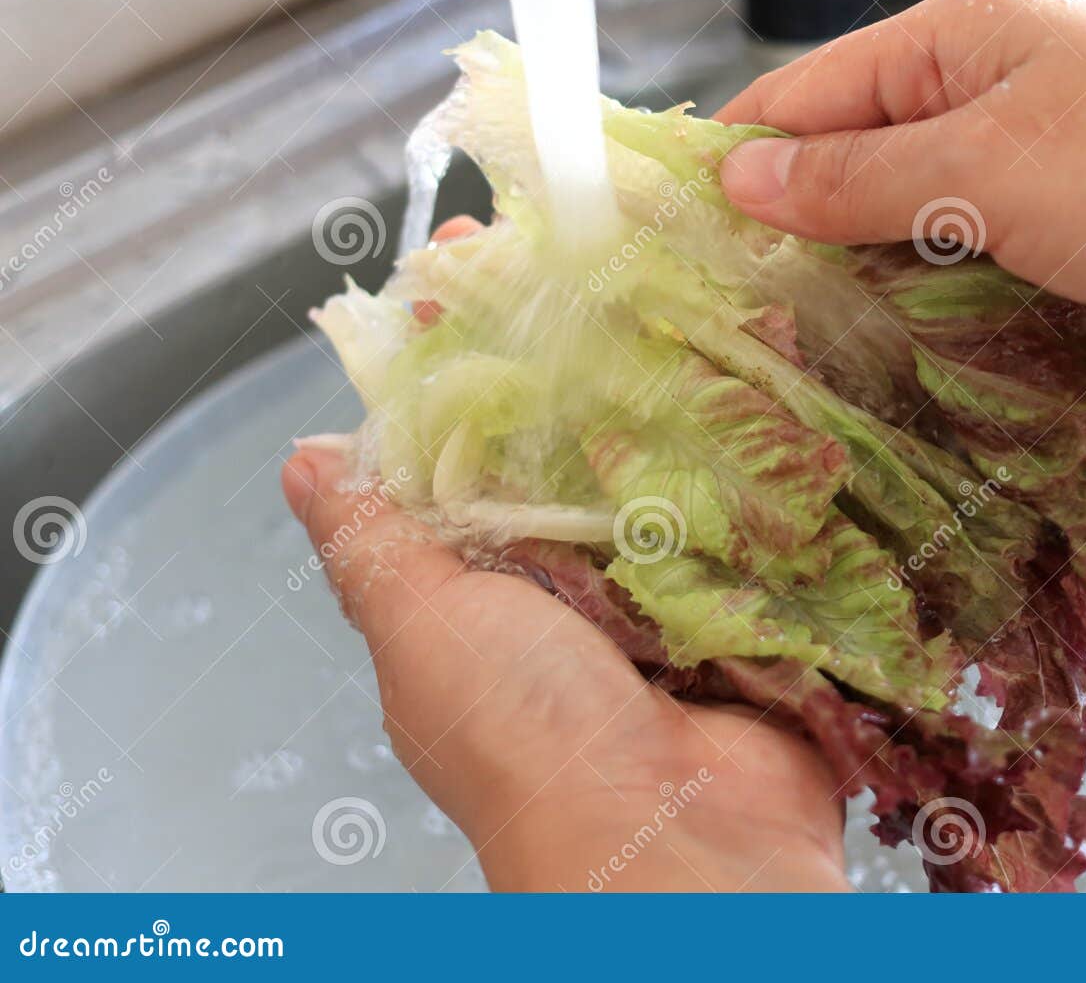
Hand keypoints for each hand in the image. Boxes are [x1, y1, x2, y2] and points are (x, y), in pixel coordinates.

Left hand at [280, 219, 850, 891]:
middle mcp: (577, 580)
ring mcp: (673, 585)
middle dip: (584, 347)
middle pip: (573, 438)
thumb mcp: (421, 629)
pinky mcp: (758, 595)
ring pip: (670, 459)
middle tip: (602, 243)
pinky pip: (759, 501)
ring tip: (692, 274)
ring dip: (682, 384)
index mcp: (485, 586)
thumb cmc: (532, 746)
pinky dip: (766, 441)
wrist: (683, 848)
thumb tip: (302, 464)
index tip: (478, 258)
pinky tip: (777, 358)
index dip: (463, 353)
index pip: (463, 441)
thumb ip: (369, 543)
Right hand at [716, 0, 1085, 481]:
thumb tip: (741, 177)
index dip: (726, 158)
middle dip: (788, 237)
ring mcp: (1040, 181)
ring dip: (859, 293)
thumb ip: (859, 179)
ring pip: (911, 236)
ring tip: (776, 364)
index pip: (805, 92)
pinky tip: (880, 376)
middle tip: (709, 324)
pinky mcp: (1078, 255)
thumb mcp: (991, 167)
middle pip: (853, 166)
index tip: (653, 234)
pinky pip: (974, 286)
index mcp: (962, 39)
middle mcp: (994, 100)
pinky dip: (929, 325)